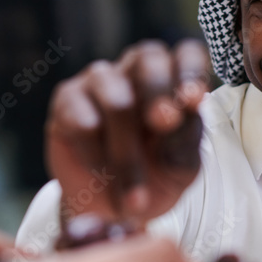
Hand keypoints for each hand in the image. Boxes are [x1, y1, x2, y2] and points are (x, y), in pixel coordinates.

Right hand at [46, 39, 210, 229]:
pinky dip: (97, 156)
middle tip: (163, 125)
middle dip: (159, 94)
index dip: (191, 71)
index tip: (194, 100)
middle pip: (148, 58)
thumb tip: (180, 111)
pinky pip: (84, 121)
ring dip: (128, 154)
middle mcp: (136, 69)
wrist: (115, 208)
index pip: (187, 53)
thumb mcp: (182, 164)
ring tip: (135, 195)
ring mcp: (99, 80)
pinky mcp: (67, 99)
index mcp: (174, 78)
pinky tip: (103, 175)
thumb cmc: (156, 176)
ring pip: (116, 101)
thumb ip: (186, 136)